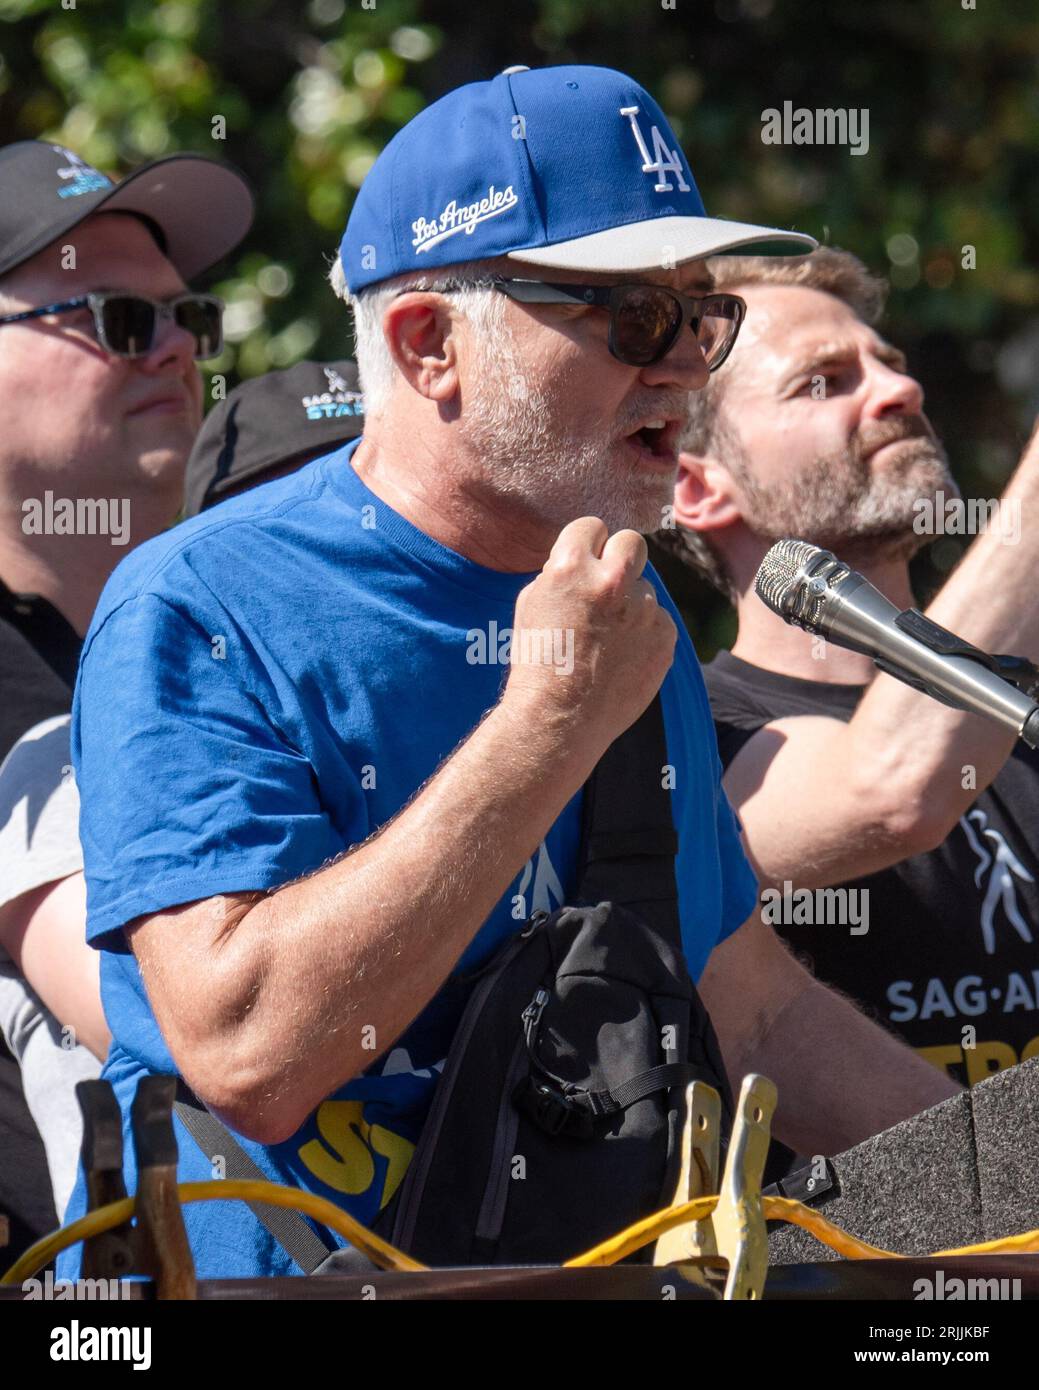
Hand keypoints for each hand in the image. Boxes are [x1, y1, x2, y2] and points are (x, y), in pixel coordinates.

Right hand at [502, 517, 675, 750]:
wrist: (561, 718)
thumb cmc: (538, 662)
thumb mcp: (533, 603)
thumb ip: (563, 573)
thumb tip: (586, 560)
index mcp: (572, 567)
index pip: (591, 526)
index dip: (587, 545)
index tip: (585, 562)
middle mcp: (612, 581)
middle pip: (632, 542)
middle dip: (620, 557)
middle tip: (608, 584)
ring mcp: (644, 609)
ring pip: (645, 589)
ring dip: (631, 605)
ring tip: (607, 641)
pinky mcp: (666, 636)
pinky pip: (659, 620)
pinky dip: (645, 634)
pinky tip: (622, 658)